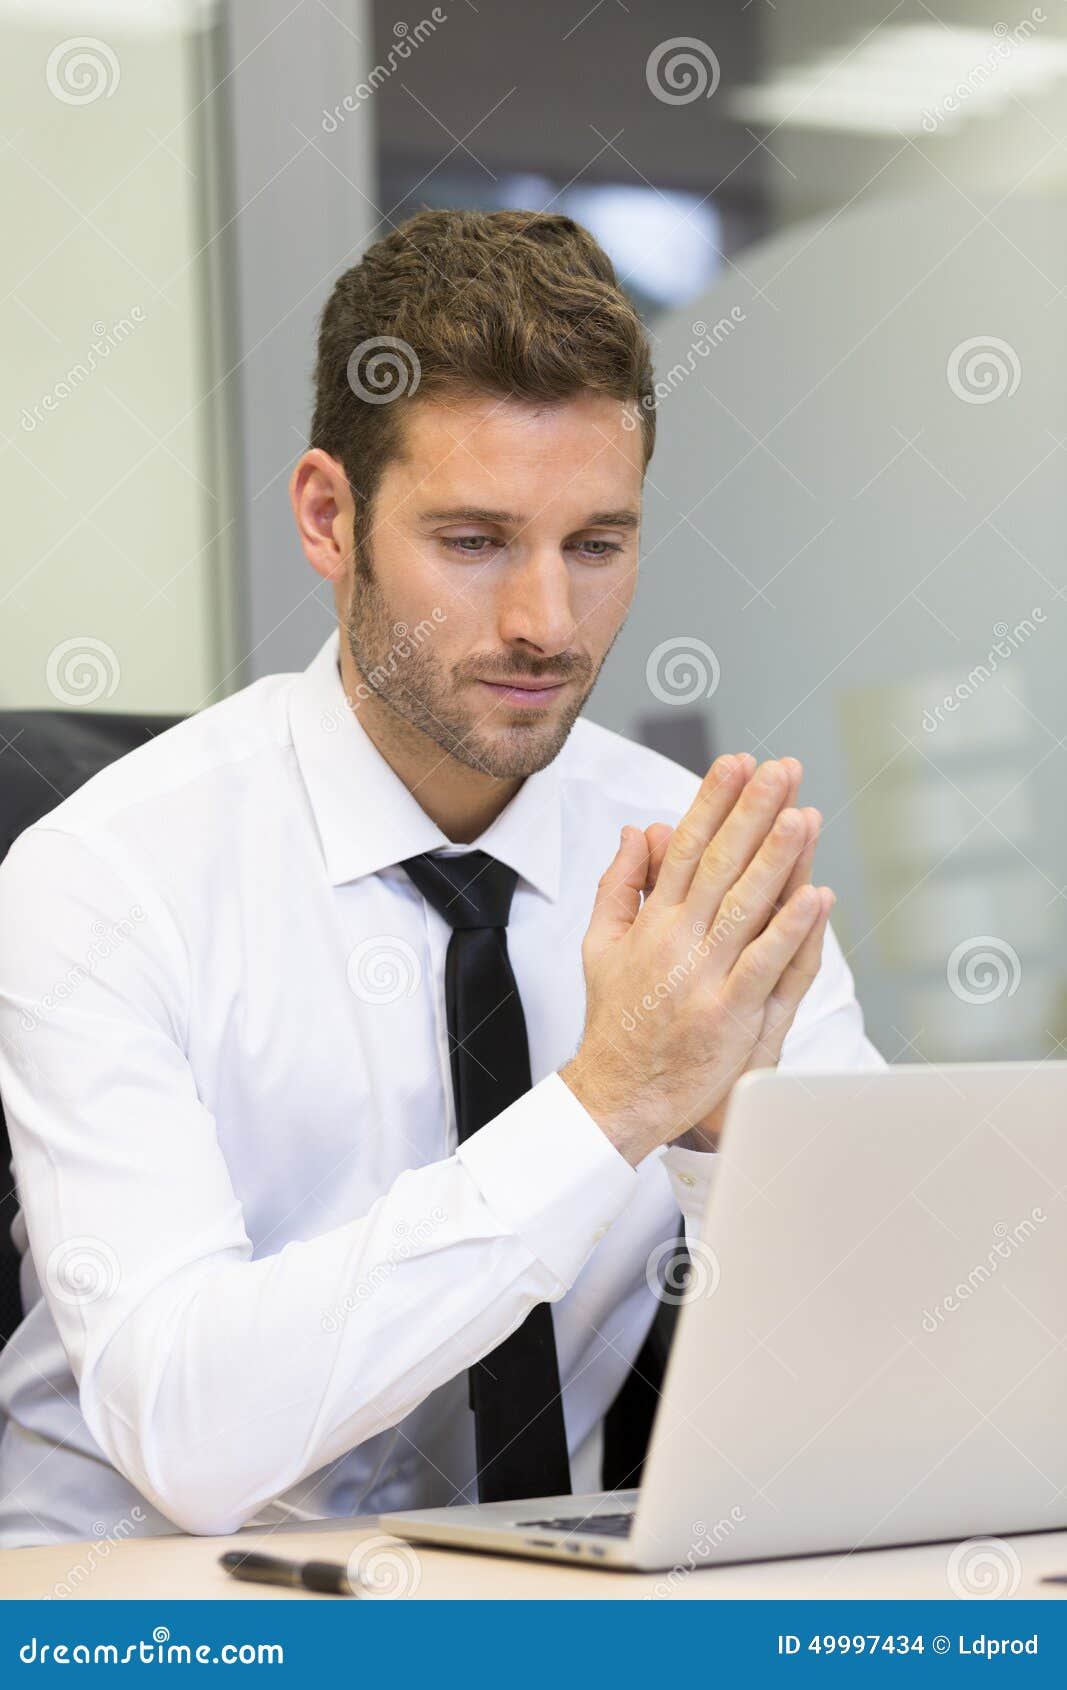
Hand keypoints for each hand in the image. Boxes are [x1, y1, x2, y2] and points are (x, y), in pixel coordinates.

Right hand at [560, 755, 834, 1165]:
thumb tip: (642, 830)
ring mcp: (703, 977)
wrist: (615, 1094)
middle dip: (752, 812)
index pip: (686, 846)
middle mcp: (676, 941)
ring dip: (777, 859)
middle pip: (721, 864)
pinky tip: (815, 897)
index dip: (713, 802)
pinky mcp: (728, 1015)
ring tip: (802, 815)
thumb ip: (620, 884)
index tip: (737, 763)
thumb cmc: (615, 1020)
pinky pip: (764, 965)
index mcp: (650, 921)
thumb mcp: (599, 944)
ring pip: (745, 906)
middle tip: (781, 770)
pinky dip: (790, 931)